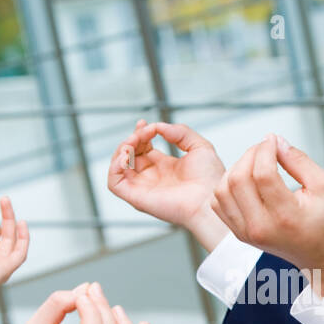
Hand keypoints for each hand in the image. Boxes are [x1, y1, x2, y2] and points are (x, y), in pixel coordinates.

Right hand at [107, 119, 228, 248]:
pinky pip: (114, 183)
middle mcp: (151, 177)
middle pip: (129, 155)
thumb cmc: (210, 179)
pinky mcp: (136, 198)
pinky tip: (127, 156)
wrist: (210, 199)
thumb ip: (180, 131)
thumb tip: (158, 126)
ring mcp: (143, 188)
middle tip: (143, 132)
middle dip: (131, 138)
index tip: (145, 123)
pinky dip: (114, 166)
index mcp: (165, 167)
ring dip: (121, 149)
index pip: (142, 148)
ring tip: (132, 142)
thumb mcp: (199, 146)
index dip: (139, 133)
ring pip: (118, 167)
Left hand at [211, 133, 323, 295]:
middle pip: (238, 179)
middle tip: (265, 148)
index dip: (265, 150)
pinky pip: (219, 203)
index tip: (273, 141)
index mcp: (285, 216)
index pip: (263, 174)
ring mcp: (246, 233)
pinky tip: (246, 180)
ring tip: (255, 163)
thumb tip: (276, 142)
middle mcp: (260, 227)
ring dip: (236, 168)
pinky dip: (227, 186)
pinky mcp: (240, 234)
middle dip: (250, 155)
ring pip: (222, 190)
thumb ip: (299, 161)